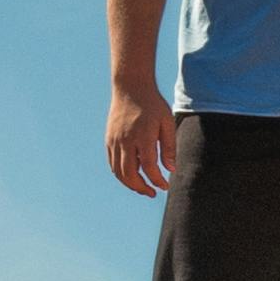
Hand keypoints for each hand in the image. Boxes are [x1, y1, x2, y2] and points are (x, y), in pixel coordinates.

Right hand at [108, 85, 176, 199]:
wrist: (130, 87)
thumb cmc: (152, 104)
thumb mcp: (166, 122)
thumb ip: (169, 147)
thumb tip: (171, 169)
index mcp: (143, 137)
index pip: (149, 167)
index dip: (157, 180)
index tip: (165, 186)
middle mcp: (126, 141)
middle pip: (130, 174)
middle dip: (141, 188)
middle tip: (152, 192)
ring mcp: (115, 141)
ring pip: (118, 172)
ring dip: (130, 184)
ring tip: (142, 187)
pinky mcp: (109, 140)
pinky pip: (112, 163)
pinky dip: (120, 174)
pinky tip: (131, 175)